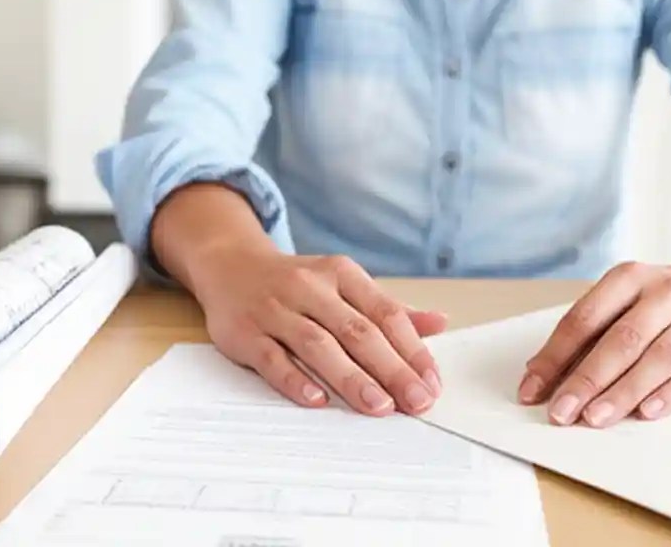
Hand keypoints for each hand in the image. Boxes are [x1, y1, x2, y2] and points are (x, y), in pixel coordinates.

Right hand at [193, 248, 447, 416]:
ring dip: (351, 377)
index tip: (432, 383)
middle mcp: (311, 287)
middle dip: (392, 369)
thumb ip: (389, 309)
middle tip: (417, 401)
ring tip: (379, 406)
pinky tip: (317, 400)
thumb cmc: (299, 284)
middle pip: (358, 331)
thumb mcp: (345, 285)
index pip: (386, 314)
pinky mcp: (245, 331)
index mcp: (342, 274)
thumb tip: (440, 323)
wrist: (230, 264)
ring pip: (318, 344)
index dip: (413, 350)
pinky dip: (294, 379)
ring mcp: (275, 309)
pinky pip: (271, 357)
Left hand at [517, 260, 670, 427]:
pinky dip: (670, 394)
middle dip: (587, 379)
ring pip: (658, 358)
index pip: (585, 318)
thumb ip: (588, 332)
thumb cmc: (663, 300)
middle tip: (561, 412)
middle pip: (622, 340)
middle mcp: (665, 292)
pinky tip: (647, 412)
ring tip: (595, 418)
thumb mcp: (626, 299)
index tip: (531, 389)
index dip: (555, 356)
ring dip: (624, 391)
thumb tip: (540, 373)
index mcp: (629, 278)